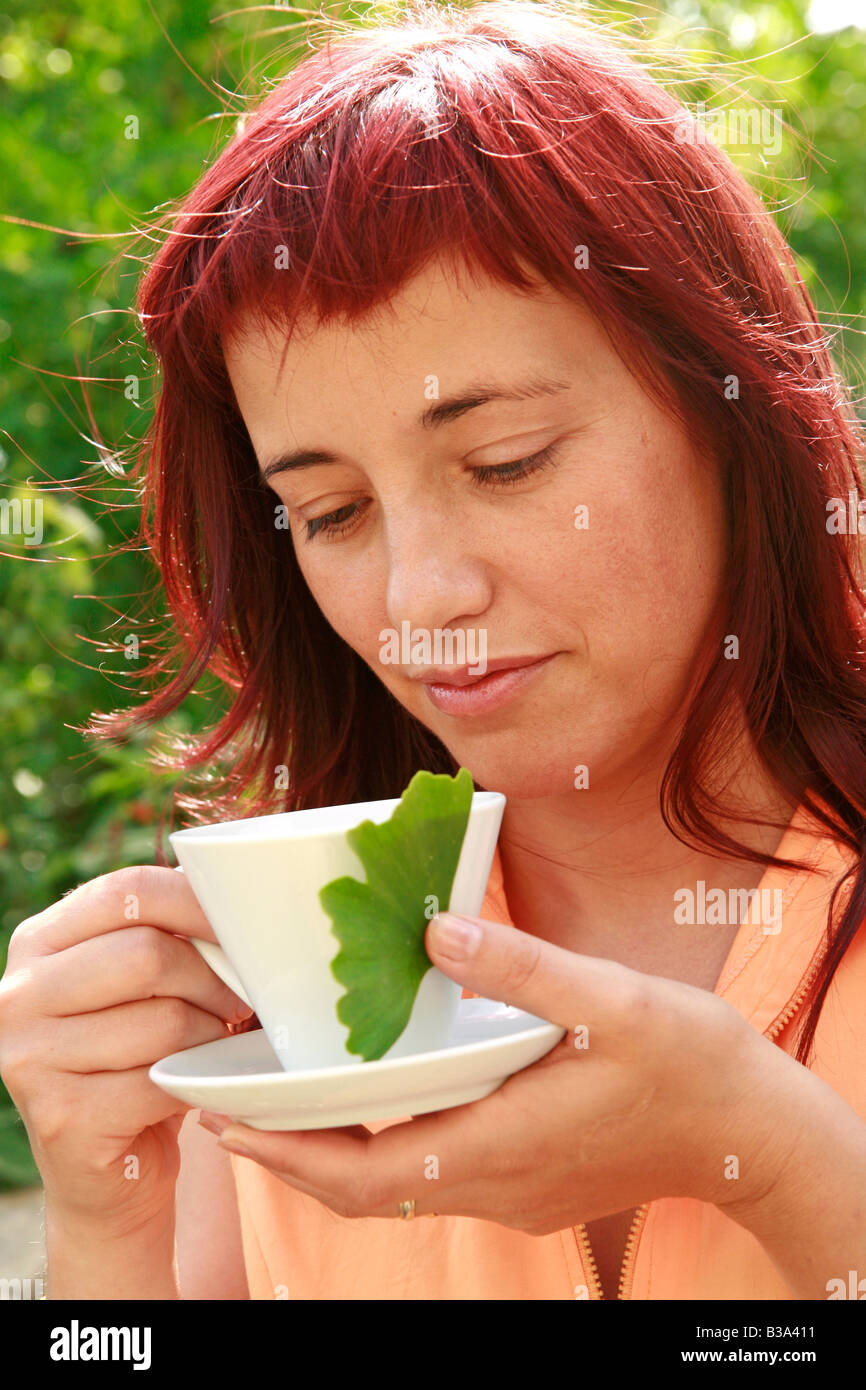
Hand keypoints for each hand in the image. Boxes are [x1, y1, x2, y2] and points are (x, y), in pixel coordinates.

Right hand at [0, 867, 252, 1231]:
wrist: (106, 1169)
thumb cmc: (136, 1054)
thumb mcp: (139, 981)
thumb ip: (166, 932)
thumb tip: (239, 897)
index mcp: (38, 942)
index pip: (125, 892)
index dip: (196, 903)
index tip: (243, 924)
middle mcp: (18, 996)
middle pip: (149, 954)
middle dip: (213, 978)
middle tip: (239, 1002)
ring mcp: (30, 1059)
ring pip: (165, 1020)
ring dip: (211, 1035)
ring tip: (214, 1045)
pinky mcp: (61, 1119)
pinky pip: (162, 1083)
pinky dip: (197, 1083)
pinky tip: (196, 1086)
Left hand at [202, 911, 792, 1233]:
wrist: (750, 1132)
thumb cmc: (688, 1064)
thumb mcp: (608, 999)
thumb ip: (517, 966)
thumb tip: (430, 931)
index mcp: (499, 1144)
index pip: (362, 1174)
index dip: (287, 1154)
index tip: (228, 1122)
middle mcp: (494, 1184)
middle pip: (364, 1192)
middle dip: (290, 1156)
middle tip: (231, 1110)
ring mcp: (513, 1193)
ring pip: (396, 1192)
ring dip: (334, 1156)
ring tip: (286, 1107)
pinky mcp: (531, 1183)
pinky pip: (434, 1179)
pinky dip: (384, 1152)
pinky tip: (381, 1105)